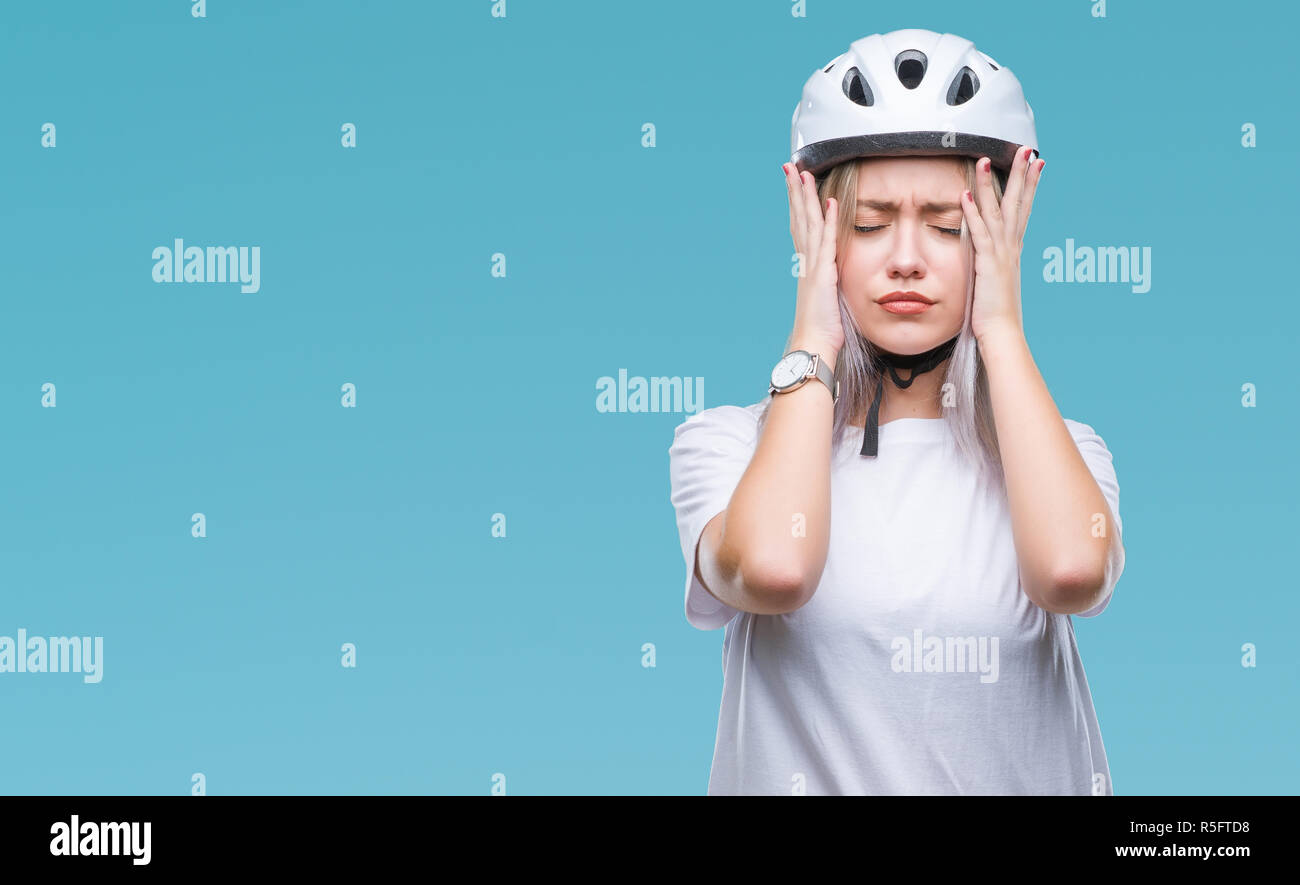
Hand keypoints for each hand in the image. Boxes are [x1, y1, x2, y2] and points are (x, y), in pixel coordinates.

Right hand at [783, 163, 843, 357]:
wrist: (813, 345)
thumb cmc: (821, 330)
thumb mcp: (826, 300)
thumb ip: (828, 283)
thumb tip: (832, 278)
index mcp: (807, 267)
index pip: (800, 227)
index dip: (797, 205)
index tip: (795, 184)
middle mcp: (806, 262)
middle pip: (799, 218)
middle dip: (794, 191)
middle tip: (789, 167)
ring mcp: (813, 266)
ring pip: (808, 224)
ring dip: (805, 198)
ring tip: (803, 173)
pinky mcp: (823, 274)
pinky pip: (826, 242)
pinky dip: (827, 221)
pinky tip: (829, 202)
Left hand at [961, 145, 1042, 346]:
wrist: (1003, 334)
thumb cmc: (998, 315)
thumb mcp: (998, 283)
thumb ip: (997, 267)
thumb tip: (994, 261)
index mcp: (1014, 250)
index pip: (1023, 210)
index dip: (1030, 186)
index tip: (1037, 163)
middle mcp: (1011, 247)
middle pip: (1017, 203)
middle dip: (1022, 174)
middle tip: (1028, 148)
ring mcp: (1001, 254)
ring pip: (996, 211)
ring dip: (990, 184)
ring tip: (985, 158)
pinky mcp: (987, 264)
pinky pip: (979, 233)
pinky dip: (973, 213)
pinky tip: (966, 195)